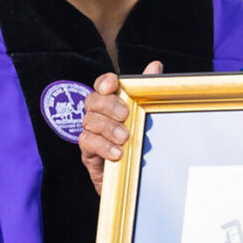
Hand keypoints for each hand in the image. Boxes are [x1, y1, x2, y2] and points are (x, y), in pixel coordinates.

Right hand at [79, 61, 162, 194]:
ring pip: (89, 122)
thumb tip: (155, 65)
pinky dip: (102, 146)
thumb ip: (148, 90)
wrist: (137, 177)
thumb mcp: (148, 115)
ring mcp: (91, 134)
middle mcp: (98, 116)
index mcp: (112, 103)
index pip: (101, 86)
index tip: (112, 85)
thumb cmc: (141, 142)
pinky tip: (117, 152)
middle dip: (107, 105)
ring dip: (108, 128)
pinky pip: (87, 143)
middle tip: (126, 114)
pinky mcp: (89, 153)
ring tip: (126, 137)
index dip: (104, 82)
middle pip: (92, 101)